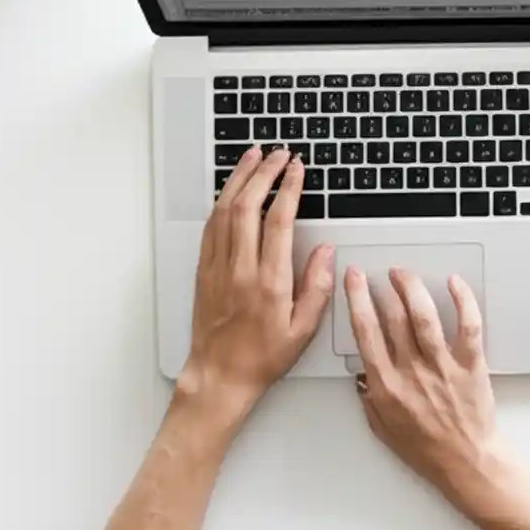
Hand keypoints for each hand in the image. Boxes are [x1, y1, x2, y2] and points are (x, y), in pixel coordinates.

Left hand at [180, 146, 334, 410]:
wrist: (220, 376)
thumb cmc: (263, 357)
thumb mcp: (303, 330)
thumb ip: (317, 287)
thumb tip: (325, 252)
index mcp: (268, 282)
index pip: (278, 221)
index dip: (288, 189)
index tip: (297, 169)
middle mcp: (239, 269)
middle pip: (247, 206)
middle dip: (264, 173)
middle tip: (278, 154)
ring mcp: (217, 268)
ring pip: (224, 211)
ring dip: (239, 179)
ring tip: (252, 156)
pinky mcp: (204, 271)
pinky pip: (210, 226)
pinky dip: (222, 201)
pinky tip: (231, 188)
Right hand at [344, 266, 498, 494]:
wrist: (466, 461)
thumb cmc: (427, 449)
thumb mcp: (382, 428)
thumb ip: (369, 396)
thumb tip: (363, 371)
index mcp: (387, 385)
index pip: (366, 332)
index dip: (357, 299)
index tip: (354, 280)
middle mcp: (412, 372)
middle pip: (393, 318)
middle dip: (382, 288)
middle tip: (378, 273)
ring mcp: (443, 366)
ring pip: (424, 316)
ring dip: (412, 288)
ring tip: (404, 274)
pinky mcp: (471, 365)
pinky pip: (468, 325)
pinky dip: (462, 300)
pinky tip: (454, 283)